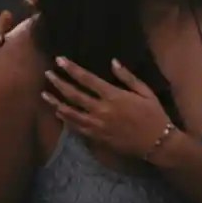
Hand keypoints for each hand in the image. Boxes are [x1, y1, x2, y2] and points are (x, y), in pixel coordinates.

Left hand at [41, 56, 173, 160]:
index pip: (87, 79)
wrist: (156, 142)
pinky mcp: (97, 137)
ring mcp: (97, 125)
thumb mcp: (146, 91)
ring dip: (56, 102)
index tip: (60, 60)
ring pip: (71, 112)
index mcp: (114, 96)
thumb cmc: (154, 114)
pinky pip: (76, 127)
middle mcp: (102, 109)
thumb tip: (113, 62)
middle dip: (59, 83)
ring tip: (44, 94)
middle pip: (74, 94)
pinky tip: (58, 113)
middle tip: (47, 74)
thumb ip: (128, 77)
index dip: (72, 69)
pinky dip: (65, 119)